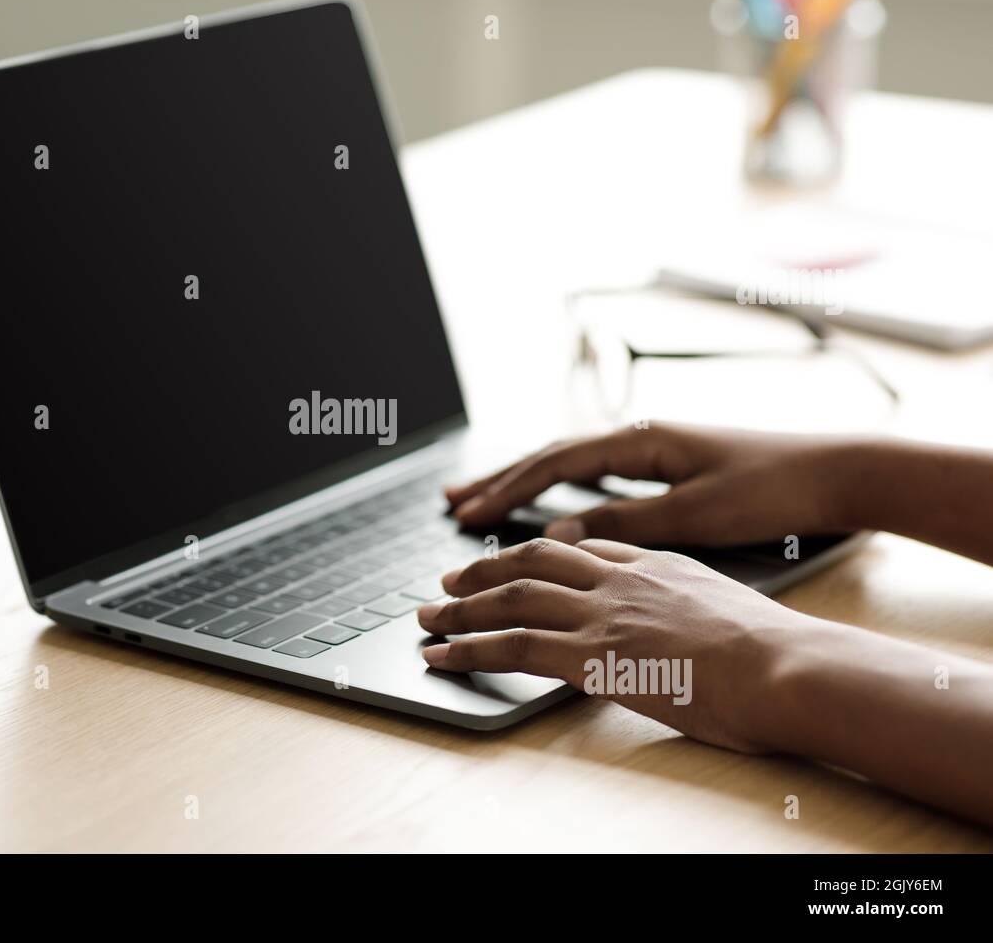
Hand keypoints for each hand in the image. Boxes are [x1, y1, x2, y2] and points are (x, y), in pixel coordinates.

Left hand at [418, 537, 824, 751]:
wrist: (788, 667)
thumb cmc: (777, 653)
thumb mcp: (729, 608)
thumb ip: (691, 604)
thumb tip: (684, 624)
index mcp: (657, 564)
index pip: (584, 548)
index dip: (539, 555)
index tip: (515, 563)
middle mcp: (621, 579)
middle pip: (535, 559)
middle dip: (485, 569)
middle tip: (450, 581)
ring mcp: (603, 613)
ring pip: (512, 597)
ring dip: (461, 609)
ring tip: (428, 618)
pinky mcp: (591, 654)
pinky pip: (512, 645)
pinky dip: (468, 649)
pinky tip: (442, 655)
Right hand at [445, 423, 867, 546]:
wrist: (837, 473)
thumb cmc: (773, 490)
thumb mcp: (695, 513)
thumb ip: (625, 521)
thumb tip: (559, 536)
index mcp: (642, 441)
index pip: (555, 464)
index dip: (507, 490)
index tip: (468, 515)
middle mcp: (641, 437)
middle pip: (552, 455)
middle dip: (500, 478)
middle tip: (453, 500)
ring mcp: (654, 448)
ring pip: (572, 463)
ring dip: (525, 479)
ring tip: (485, 496)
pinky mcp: (670, 465)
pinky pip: (596, 474)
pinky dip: (561, 487)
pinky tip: (551, 501)